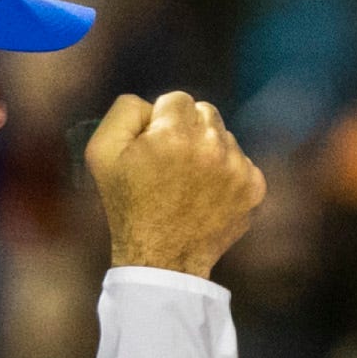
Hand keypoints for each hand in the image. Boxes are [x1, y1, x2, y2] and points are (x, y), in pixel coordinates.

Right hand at [85, 90, 263, 277]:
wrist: (161, 258)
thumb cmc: (128, 205)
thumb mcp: (102, 152)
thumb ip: (125, 110)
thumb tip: (154, 105)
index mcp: (174, 135)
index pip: (177, 99)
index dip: (162, 121)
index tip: (155, 147)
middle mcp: (211, 147)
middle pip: (205, 112)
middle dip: (189, 129)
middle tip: (172, 163)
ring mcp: (237, 169)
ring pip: (225, 136)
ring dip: (209, 150)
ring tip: (189, 182)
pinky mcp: (254, 189)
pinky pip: (242, 162)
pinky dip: (227, 173)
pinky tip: (207, 194)